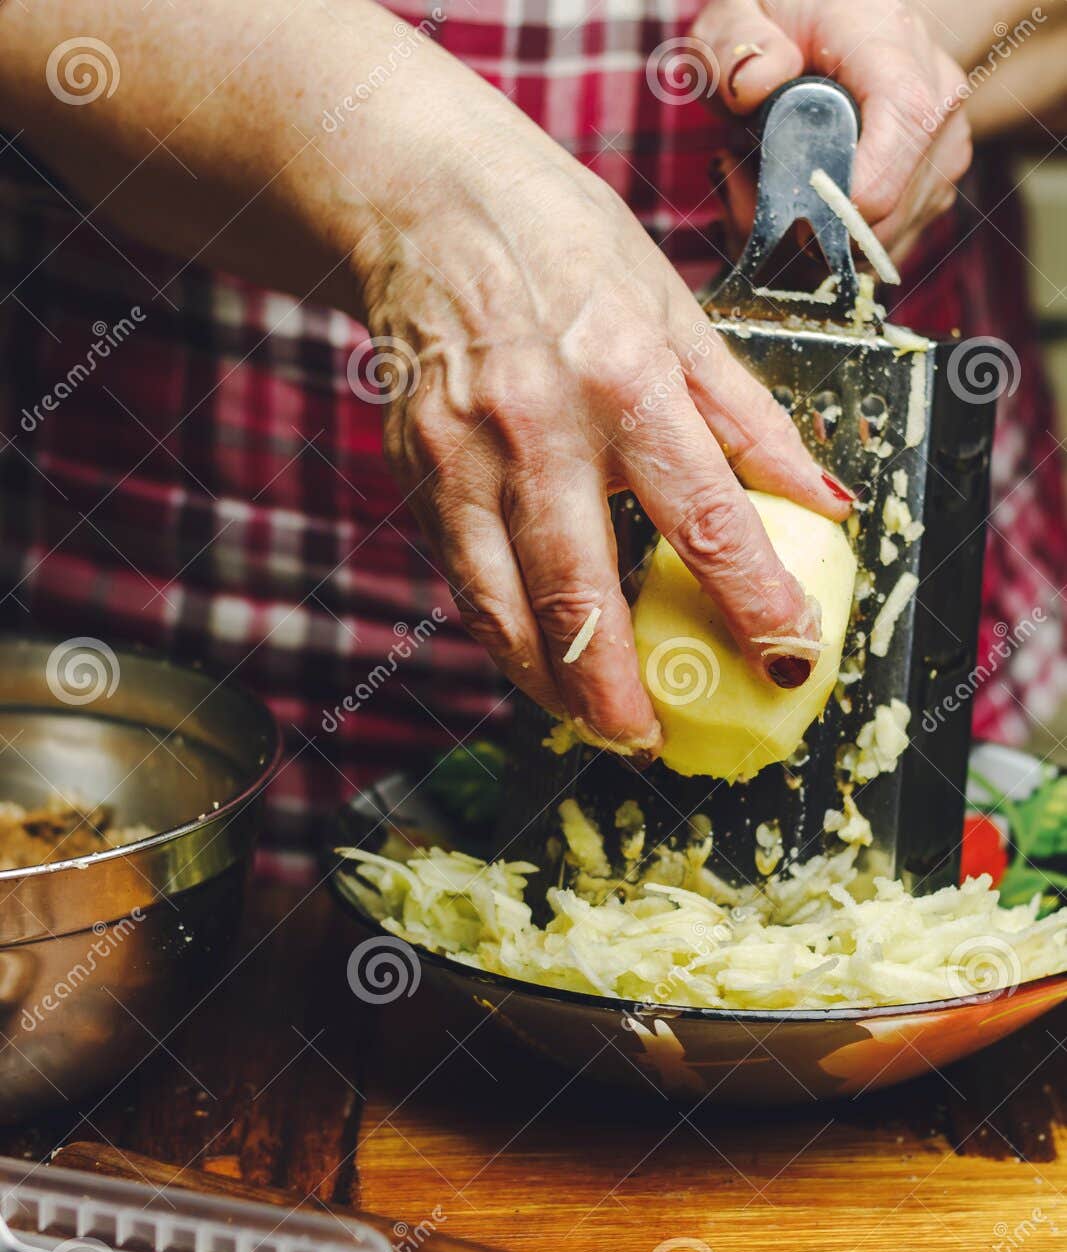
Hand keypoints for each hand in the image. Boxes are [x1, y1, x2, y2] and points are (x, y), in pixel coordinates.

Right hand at [365, 90, 851, 754]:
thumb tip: (826, 501)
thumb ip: (751, 418)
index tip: (787, 659)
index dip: (752, 600)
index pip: (704, 515)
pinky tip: (540, 669)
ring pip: (507, 605)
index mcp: (627, 375)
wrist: (430, 206)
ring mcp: (466, 455)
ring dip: (553, 685)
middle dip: (619, 685)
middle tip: (654, 741)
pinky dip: (505, 638)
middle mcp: (540, 424)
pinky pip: (464, 582)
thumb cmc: (569, 249)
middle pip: (581, 588)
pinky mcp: (418, 474)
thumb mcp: (680, 313)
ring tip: (598, 728)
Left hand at [692, 0, 972, 265]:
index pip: (906, 117)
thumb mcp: (740, 12)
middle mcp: (937, 96)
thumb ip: (736, 46)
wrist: (830, 27)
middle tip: (739, 189)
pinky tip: (793, 209)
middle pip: (893, 202)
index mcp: (893, 42)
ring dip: (810, 243)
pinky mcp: (933, 188)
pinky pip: (882, 248)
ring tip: (759, 189)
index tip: (800, 223)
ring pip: (884, 239)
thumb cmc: (784, 18)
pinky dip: (829, 249)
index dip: (861, 188)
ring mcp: (942, 149)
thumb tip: (756, 86)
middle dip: (809, 229)